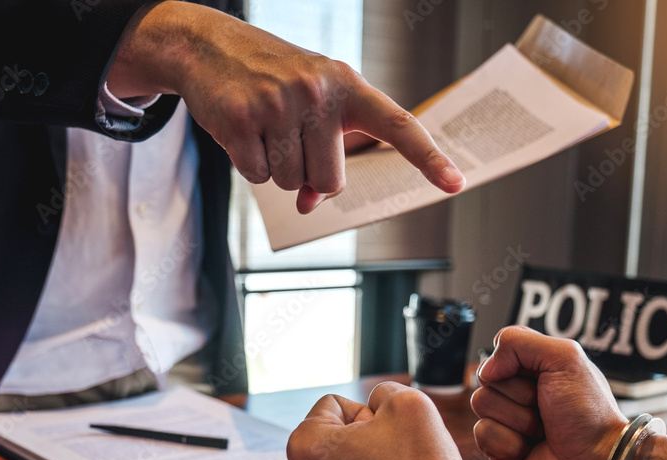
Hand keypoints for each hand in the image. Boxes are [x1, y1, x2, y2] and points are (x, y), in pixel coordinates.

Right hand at [108, 2, 465, 213]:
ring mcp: (278, 104)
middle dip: (309, 175)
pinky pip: (257, 176)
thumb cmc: (272, 82)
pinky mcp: (240, 119)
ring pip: (291, 183)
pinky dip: (248, 164)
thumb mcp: (310, 107)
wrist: (209, 47)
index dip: (428, 157)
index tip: (456, 183)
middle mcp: (318, 92)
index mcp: (348, 85)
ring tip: (265, 128)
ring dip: (276, 169)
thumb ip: (324, 154)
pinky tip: (242, 130)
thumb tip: (310, 205)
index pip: (398, 124)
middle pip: (331, 182)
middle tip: (290, 139)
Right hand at [471, 327, 627, 459]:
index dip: (514, 362)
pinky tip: (530, 449)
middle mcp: (519, 391)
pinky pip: (481, 434)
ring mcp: (507, 420)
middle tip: (546, 408)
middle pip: (487, 378)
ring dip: (518, 420)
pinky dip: (509, 443)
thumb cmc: (589, 413)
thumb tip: (486, 369)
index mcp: (536, 367)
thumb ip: (519, 342)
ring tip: (543, 431)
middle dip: (520, 395)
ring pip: (482, 404)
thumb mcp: (565, 358)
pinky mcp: (498, 448)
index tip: (542, 377)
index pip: (501, 349)